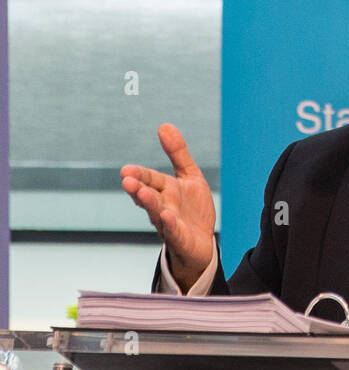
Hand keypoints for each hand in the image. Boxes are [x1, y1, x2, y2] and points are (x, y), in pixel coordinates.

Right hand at [121, 124, 215, 291]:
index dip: (139, 175)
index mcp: (164, 190)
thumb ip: (177, 153)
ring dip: (150, 203)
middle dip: (137, 188)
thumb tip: (163, 125)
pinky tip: (167, 215)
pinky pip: (174, 231)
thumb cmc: (192, 209)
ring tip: (142, 193)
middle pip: (148, 196)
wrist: (202, 243)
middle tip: (127, 180)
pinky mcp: (181, 239)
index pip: (150, 179)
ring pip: (157, 213)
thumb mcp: (189, 176)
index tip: (126, 170)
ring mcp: (170, 224)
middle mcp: (162, 207)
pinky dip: (170, 224)